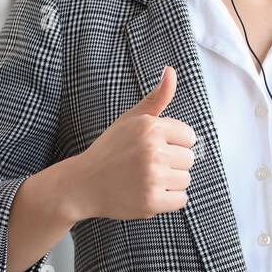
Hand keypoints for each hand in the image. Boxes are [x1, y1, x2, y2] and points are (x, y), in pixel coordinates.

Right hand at [69, 65, 196, 220]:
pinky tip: (148, 193)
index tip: (153, 148)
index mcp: (150, 127)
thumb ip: (156, 98)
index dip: (174, 144)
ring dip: (170, 182)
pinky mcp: (152, 201)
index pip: (189, 137)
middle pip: (189, 159)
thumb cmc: (111, 149)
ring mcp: (152, 177)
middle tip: (145, 166)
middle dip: (172, 163)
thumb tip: (171, 70)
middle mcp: (153, 150)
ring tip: (145, 179)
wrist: (83, 184)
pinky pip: (181, 200)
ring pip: (185, 180)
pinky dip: (169, 199)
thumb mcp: (131, 119)